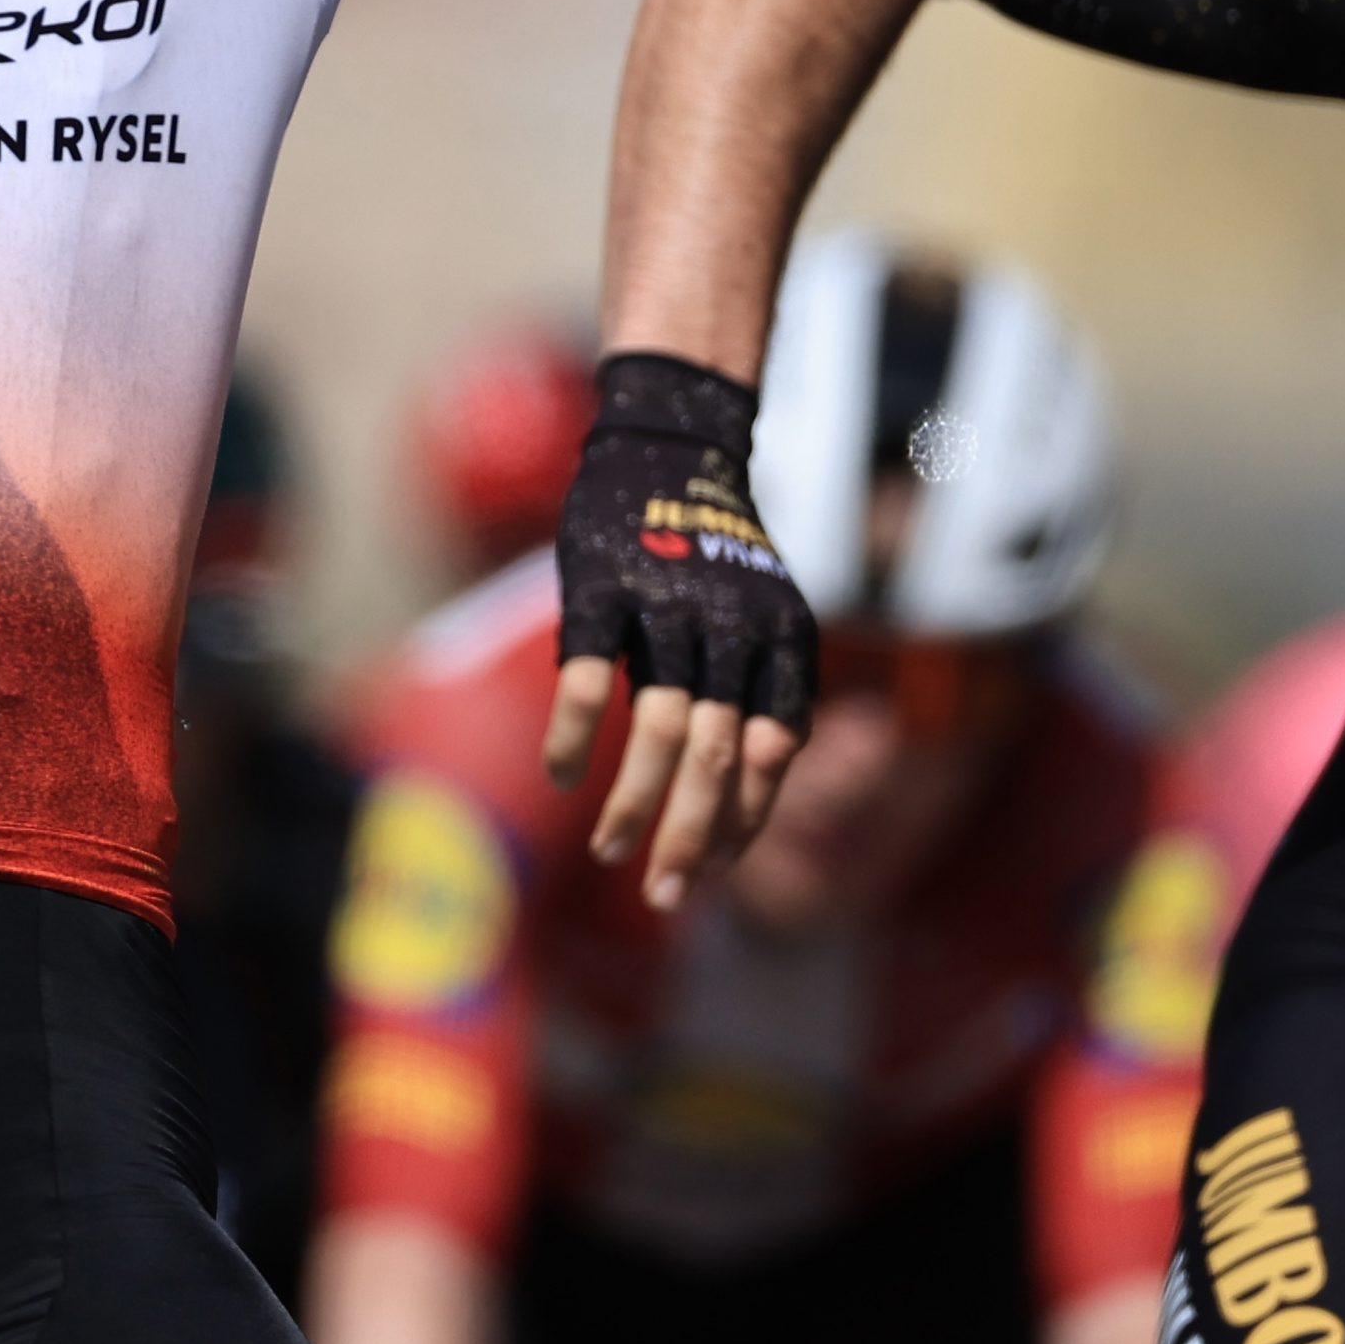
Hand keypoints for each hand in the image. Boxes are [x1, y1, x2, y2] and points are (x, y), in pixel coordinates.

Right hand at [539, 353, 811, 908]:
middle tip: (668, 897)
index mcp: (782, 642)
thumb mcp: (763, 622)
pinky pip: (587, 679)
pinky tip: (563, 775)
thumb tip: (736, 817)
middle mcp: (733, 627)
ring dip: (633, 803)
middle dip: (692, 837)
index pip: (775, 756)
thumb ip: (755, 705)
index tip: (715, 872)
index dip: (746, 821)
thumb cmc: (713, 558)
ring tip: (611, 850)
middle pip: (718, 757)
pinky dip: (574, 736)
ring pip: (659, 728)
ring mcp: (667, 605)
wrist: (669, 446)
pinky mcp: (602, 587)